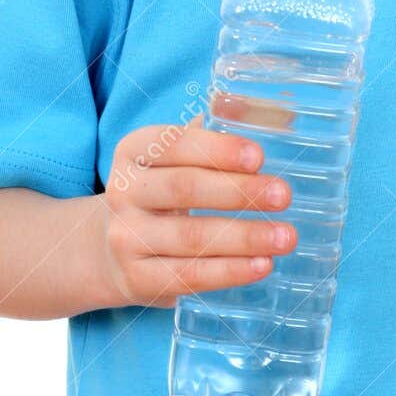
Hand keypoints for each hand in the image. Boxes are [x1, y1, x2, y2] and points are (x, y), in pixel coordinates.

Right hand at [101, 115, 296, 307]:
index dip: (218, 149)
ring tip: (285, 236)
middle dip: (239, 191)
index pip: (176, 143)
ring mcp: (126, 238)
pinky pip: (190, 276)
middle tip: (283, 195)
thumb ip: (211, 140)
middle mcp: (123, 192)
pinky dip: (231, 271)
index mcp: (133, 152)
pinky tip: (263, 265)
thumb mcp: (172, 163)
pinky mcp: (137, 280)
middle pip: (185, 188)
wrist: (110, 252)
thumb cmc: (159, 195)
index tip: (259, 156)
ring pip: (192, 237)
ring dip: (245, 237)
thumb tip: (268, 115)